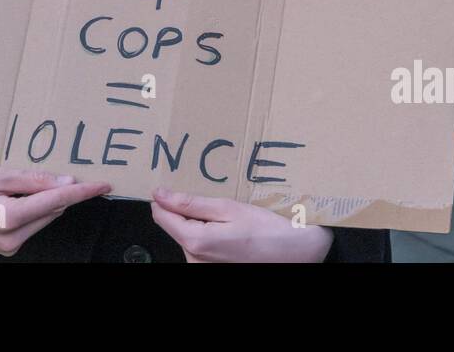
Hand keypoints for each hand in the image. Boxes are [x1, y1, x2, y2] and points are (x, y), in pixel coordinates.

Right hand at [0, 167, 109, 256]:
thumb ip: (32, 180)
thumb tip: (65, 182)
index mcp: (10, 219)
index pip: (57, 201)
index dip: (82, 192)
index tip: (104, 185)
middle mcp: (12, 239)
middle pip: (51, 210)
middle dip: (61, 191)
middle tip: (65, 169)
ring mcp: (7, 246)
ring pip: (41, 217)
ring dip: (45, 199)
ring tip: (31, 180)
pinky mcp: (3, 246)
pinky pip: (29, 223)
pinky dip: (32, 207)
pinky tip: (20, 193)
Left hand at [150, 188, 333, 261]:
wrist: (295, 252)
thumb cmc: (266, 228)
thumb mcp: (228, 207)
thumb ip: (190, 202)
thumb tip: (159, 194)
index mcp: (195, 241)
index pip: (161, 216)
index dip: (164, 198)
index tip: (174, 183)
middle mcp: (193, 259)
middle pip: (175, 226)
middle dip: (189, 211)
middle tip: (216, 202)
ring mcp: (202, 267)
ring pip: (188, 235)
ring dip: (201, 223)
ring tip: (228, 218)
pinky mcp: (211, 270)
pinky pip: (200, 247)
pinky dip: (209, 234)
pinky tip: (231, 231)